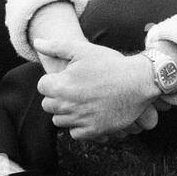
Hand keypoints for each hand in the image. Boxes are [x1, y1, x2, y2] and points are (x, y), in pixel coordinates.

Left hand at [33, 38, 156, 141]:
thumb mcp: (84, 50)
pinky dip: (80, 125)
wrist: (139, 81)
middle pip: (48, 105)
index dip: (54, 80)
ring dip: (67, 112)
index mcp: (62, 85)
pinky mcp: (93, 131)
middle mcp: (68, 105)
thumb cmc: (111, 64)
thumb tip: (37, 43)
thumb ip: (57, 47)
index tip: (68, 77)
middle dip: (58, 97)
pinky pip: (75, 132)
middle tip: (76, 89)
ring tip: (84, 100)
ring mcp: (80, 120)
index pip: (42, 87)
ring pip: (59, 120)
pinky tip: (90, 112)